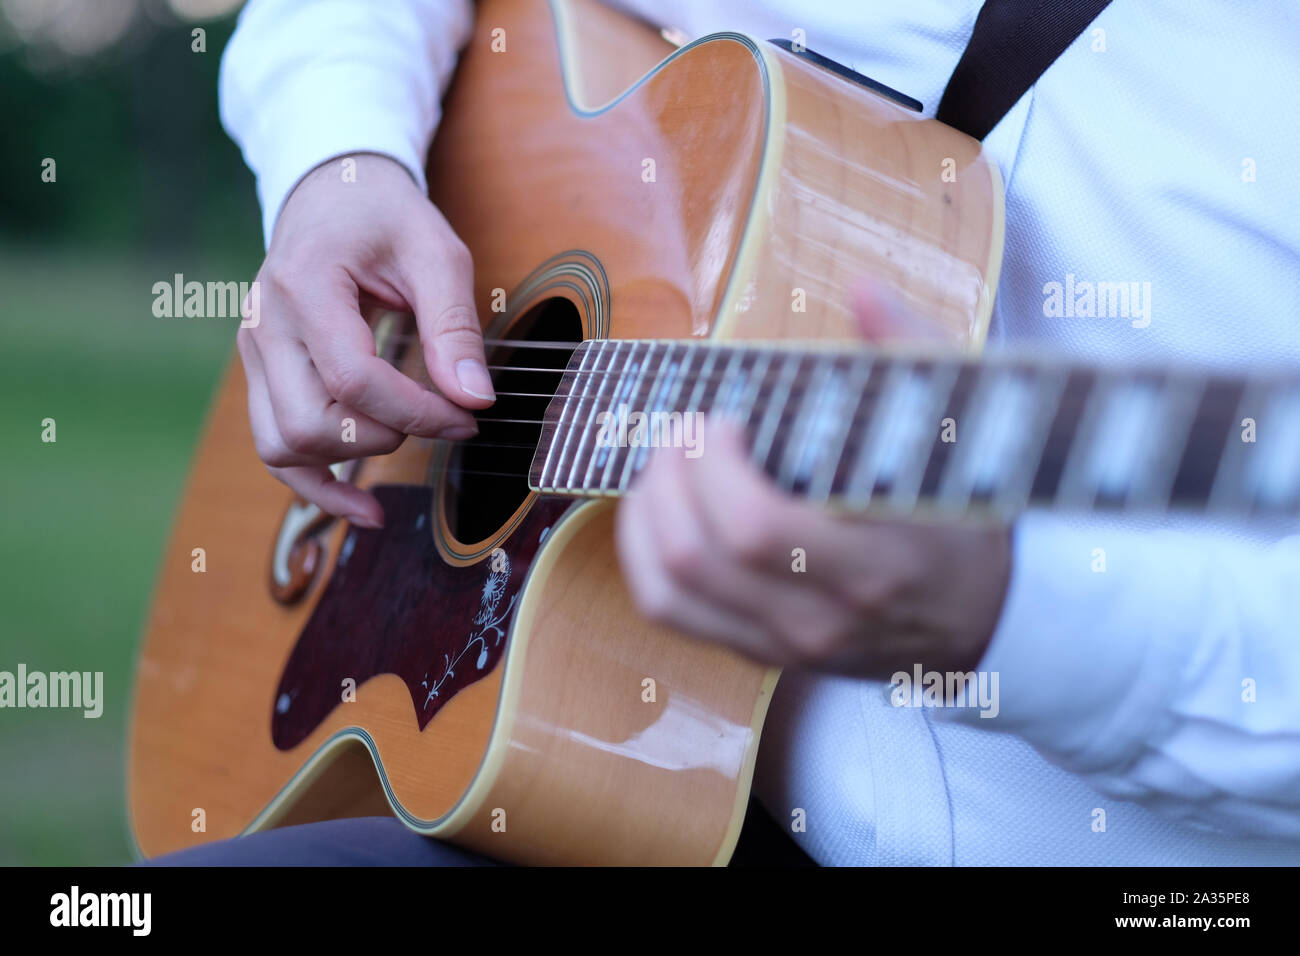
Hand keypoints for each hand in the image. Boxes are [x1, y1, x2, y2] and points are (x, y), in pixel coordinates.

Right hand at [237, 153, 495, 526]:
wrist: (331, 192)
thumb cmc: (385, 215)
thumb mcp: (435, 251)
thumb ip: (454, 326)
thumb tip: (475, 399)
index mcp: (302, 283)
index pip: (352, 379)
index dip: (416, 411)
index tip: (466, 416)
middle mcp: (264, 324)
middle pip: (310, 423)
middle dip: (386, 436)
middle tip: (442, 418)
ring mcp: (254, 353)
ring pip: (283, 446)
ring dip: (352, 459)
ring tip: (409, 440)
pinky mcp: (263, 376)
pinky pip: (274, 450)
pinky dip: (317, 487)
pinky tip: (364, 511)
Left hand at [613, 281, 1010, 677]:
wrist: (986, 617)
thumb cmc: (963, 515)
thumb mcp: (959, 432)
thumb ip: (914, 356)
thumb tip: (862, 289)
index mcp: (876, 561)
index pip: (757, 530)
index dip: (715, 465)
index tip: (725, 417)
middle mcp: (822, 617)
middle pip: (697, 556)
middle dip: (670, 475)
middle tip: (685, 428)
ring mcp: (785, 645)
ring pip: (669, 589)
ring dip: (646, 513)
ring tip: (664, 462)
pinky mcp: (759, 654)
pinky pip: (669, 611)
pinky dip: (643, 553)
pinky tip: (657, 508)